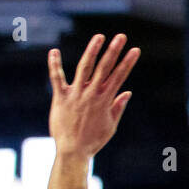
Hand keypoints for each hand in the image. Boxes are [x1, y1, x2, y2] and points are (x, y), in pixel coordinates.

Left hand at [47, 34, 139, 158]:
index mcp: (105, 101)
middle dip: (114, 51)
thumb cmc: (93, 140)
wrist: (73, 151)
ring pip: (85, 68)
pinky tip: (53, 51)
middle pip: (104, 68)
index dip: (128, 62)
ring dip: (92, 51)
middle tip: (121, 37)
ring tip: (99, 37)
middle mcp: (91, 94)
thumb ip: (118, 107)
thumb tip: (127, 92)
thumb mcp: (110, 126)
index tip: (135, 50)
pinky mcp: (61, 97)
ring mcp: (76, 94)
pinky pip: (57, 78)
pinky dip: (54, 64)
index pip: (119, 77)